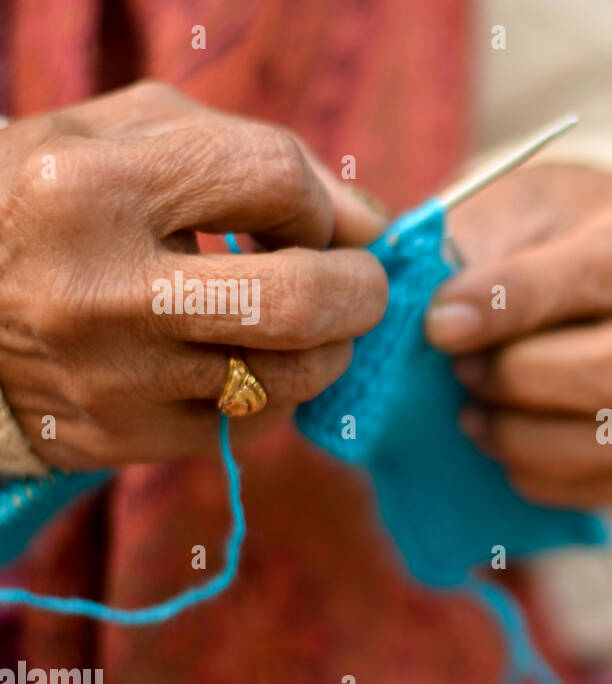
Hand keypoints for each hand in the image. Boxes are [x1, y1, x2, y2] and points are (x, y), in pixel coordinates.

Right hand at [0, 80, 388, 470]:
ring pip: (289, 377)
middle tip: (359, 282)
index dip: (316, 199)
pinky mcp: (121, 437)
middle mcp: (101, 290)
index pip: (273, 181)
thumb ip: (257, 151)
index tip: (310, 216)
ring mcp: (112, 377)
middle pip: (302, 300)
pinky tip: (254, 361)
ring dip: (330, 347)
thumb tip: (369, 222)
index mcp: (95, 187)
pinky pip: (251, 425)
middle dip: (361, 289)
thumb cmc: (58, 197)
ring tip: (313, 323)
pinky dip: (278, 392)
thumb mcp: (130, 135)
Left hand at [425, 165, 611, 506]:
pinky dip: (537, 471)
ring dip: (525, 434)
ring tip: (472, 406)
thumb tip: (441, 320)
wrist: (605, 277)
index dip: (516, 301)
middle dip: (529, 378)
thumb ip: (484, 248)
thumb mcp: (525, 205)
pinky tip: (502, 435)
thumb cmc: (561, 231)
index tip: (439, 321)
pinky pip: (607, 487)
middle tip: (461, 368)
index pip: (610, 274)